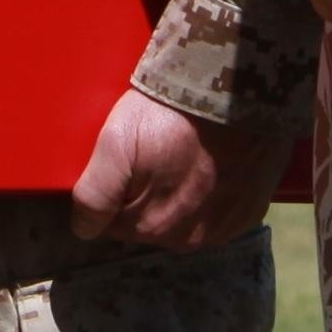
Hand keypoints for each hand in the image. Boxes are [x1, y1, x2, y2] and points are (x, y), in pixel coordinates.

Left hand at [70, 86, 298, 251]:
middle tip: (155, 151)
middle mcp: (188, 240)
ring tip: (183, 156)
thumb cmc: (171, 112)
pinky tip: (211, 166)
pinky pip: (219, 215)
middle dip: (146, 194)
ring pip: (184, 222)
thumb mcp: (117, 141)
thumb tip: (84, 230)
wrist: (236, 92)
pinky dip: (212, 196)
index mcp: (150, 226)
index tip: (125, 161)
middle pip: (150, 223)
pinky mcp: (248, 213)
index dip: (114, 191)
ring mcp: (222, 229)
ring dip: (179, 197)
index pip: (114, 223)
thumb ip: (95, 194)